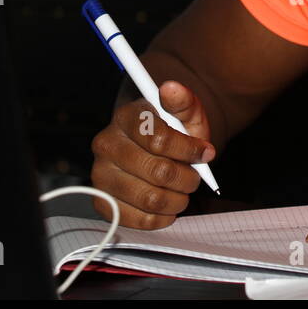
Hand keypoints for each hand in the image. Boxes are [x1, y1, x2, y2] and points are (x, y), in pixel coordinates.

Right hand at [88, 80, 217, 228]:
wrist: (160, 148)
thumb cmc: (175, 130)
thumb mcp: (186, 112)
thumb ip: (183, 101)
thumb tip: (172, 88)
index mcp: (126, 118)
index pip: (160, 140)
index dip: (189, 150)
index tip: (206, 153)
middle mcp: (107, 145)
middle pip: (158, 172)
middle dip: (187, 178)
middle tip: (194, 176)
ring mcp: (101, 175)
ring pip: (150, 198)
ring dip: (178, 199)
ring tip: (183, 190)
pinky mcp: (103, 202)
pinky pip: (138, 219)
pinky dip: (162, 217)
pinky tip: (169, 205)